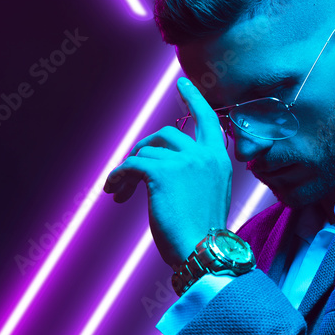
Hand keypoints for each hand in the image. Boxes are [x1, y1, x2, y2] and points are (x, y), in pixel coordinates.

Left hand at [103, 78, 232, 266]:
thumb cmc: (204, 235)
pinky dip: (118, 176)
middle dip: (144, 151)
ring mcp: (185, 161)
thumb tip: (164, 172)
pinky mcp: (162, 172)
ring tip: (121, 191)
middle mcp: (206, 155)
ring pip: (146, 151)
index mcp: (220, 160)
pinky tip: (114, 191)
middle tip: (130, 173)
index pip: (208, 119)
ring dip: (129, 170)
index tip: (182, 83)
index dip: (194, 98)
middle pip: (166, 135)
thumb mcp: (209, 197)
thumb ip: (196, 176)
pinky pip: (131, 165)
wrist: (203, 251)